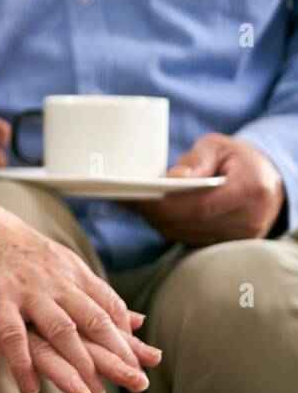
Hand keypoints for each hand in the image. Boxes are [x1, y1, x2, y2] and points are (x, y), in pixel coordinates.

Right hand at [0, 162, 157, 392]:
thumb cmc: (4, 241)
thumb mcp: (55, 256)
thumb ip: (87, 286)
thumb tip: (131, 315)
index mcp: (68, 269)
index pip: (107, 305)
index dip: (125, 335)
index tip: (142, 360)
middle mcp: (52, 279)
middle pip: (93, 320)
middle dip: (117, 353)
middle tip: (135, 382)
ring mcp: (24, 288)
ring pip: (59, 329)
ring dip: (77, 362)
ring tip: (88, 392)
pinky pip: (13, 335)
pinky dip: (22, 363)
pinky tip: (31, 386)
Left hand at [129, 133, 285, 244]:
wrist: (267, 181)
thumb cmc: (240, 159)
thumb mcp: (219, 147)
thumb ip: (195, 160)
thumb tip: (170, 178)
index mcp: (249, 192)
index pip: (198, 206)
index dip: (163, 204)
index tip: (136, 196)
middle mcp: (247, 221)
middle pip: (186, 223)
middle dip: (153, 211)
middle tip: (126, 197)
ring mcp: (238, 238)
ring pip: (183, 234)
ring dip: (157, 220)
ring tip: (137, 202)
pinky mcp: (226, 245)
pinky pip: (188, 239)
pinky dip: (169, 226)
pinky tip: (154, 211)